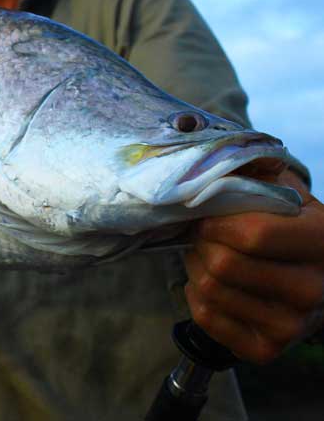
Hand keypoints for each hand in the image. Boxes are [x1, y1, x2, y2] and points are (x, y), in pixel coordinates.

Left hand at [184, 169, 323, 363]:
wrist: (309, 275)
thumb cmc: (286, 222)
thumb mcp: (282, 187)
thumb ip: (254, 168)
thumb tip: (218, 157)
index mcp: (323, 241)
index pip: (252, 235)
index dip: (216, 221)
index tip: (209, 213)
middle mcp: (316, 289)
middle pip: (224, 266)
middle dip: (201, 243)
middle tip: (203, 235)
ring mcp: (293, 326)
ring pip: (209, 291)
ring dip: (195, 267)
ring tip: (208, 255)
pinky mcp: (266, 349)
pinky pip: (205, 318)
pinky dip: (196, 295)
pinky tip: (212, 283)